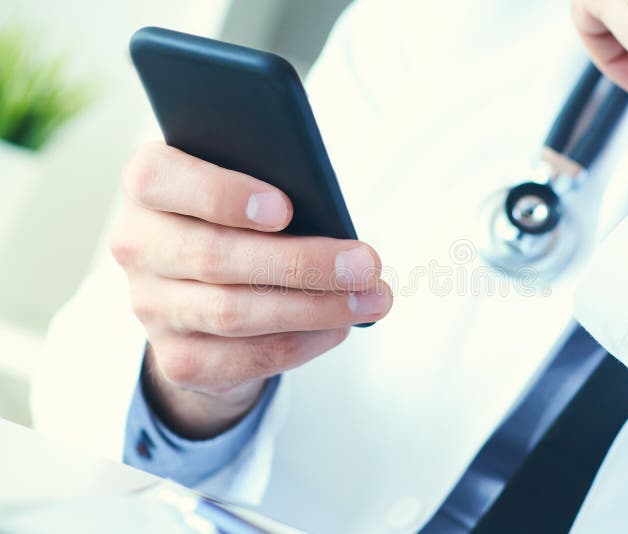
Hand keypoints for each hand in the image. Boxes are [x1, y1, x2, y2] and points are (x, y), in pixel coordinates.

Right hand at [111, 143, 391, 437]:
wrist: (204, 290)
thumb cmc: (239, 218)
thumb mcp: (247, 188)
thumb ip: (271, 188)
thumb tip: (333, 223)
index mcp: (147, 185)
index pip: (159, 180)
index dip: (221, 195)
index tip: (285, 209)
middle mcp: (137, 245)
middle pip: (216, 257)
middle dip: (301, 263)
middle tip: (365, 264)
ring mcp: (150, 307)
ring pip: (234, 313)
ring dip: (314, 308)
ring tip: (371, 299)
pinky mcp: (177, 358)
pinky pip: (244, 358)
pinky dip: (301, 344)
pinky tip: (339, 327)